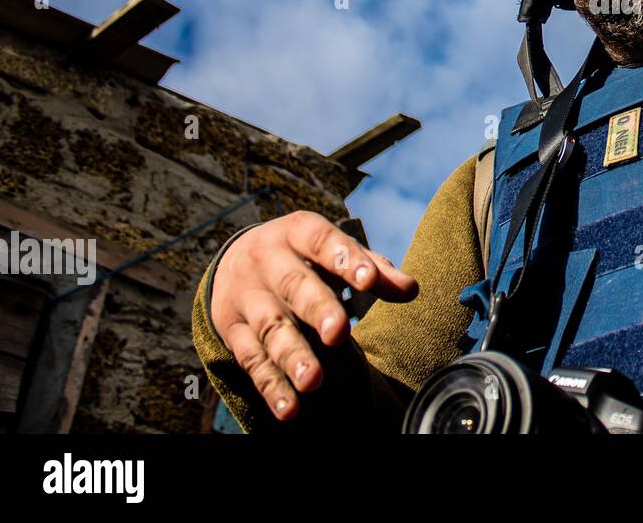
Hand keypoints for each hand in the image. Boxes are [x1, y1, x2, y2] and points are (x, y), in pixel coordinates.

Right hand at [209, 211, 417, 419]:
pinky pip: (252, 360)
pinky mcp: (231, 330)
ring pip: (271, 327)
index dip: (346, 259)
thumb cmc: (302, 256)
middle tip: (338, 333)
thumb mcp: (332, 250)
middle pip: (294, 285)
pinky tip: (289, 408)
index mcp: (297, 232)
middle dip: (317, 309)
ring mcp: (247, 296)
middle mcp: (267, 261)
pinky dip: (270, 386)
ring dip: (292, 355)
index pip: (322, 241)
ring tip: (313, 381)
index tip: (369, 280)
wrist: (231, 260)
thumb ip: (372, 268)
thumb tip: (411, 289)